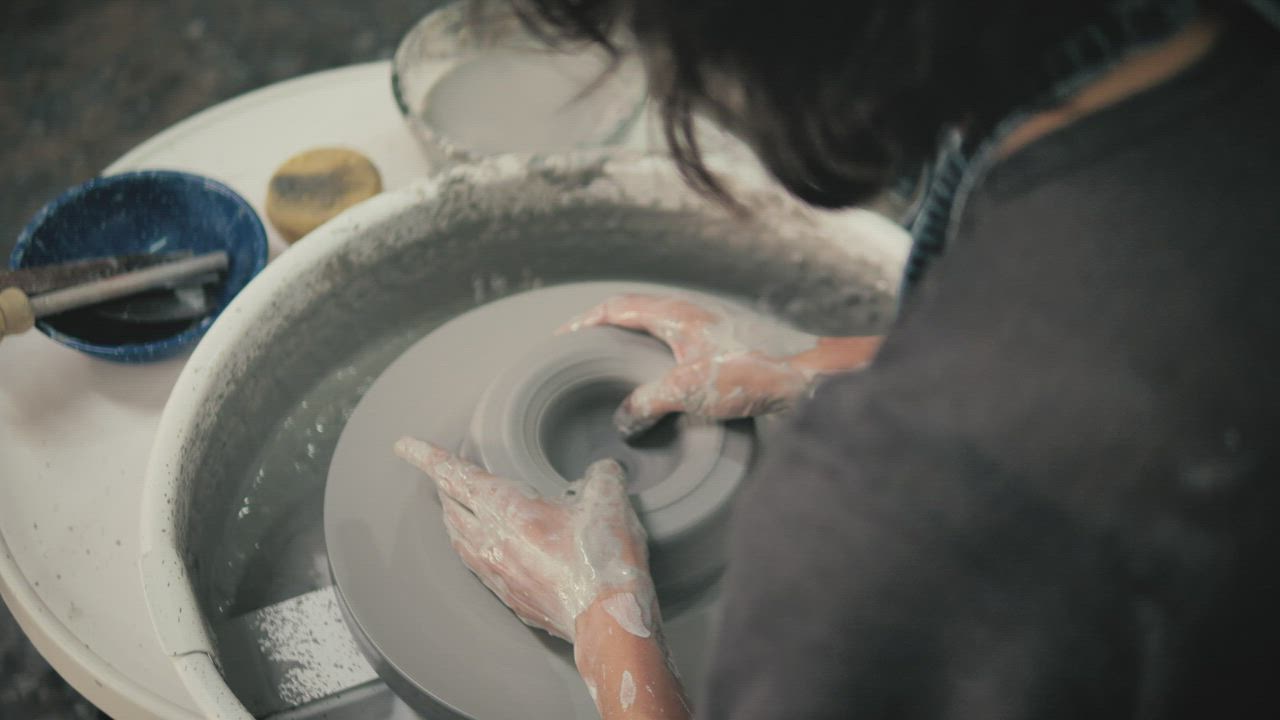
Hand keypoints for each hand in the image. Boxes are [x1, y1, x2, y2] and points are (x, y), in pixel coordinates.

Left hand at [394, 437, 656, 641]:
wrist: (608, 620)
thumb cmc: (603, 560)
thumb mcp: (609, 501)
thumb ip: (602, 476)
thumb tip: (602, 471)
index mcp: (507, 509)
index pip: (456, 475)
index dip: (428, 456)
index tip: (403, 445)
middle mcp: (492, 541)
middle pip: (451, 507)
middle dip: (444, 485)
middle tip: (442, 472)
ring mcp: (498, 574)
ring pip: (459, 539)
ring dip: (454, 517)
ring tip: (455, 507)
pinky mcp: (511, 598)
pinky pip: (476, 566)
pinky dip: (471, 547)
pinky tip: (483, 550)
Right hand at [561, 294, 882, 436]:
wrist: (808, 376)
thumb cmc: (754, 370)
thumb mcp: (689, 389)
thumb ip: (647, 402)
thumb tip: (623, 420)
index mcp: (674, 314)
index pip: (615, 308)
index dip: (583, 323)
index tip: (560, 341)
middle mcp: (688, 318)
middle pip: (632, 320)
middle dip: (602, 337)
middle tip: (579, 360)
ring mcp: (706, 336)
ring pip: (655, 340)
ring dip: (630, 355)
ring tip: (609, 381)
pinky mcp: (722, 356)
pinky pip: (675, 359)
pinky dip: (655, 372)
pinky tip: (656, 396)